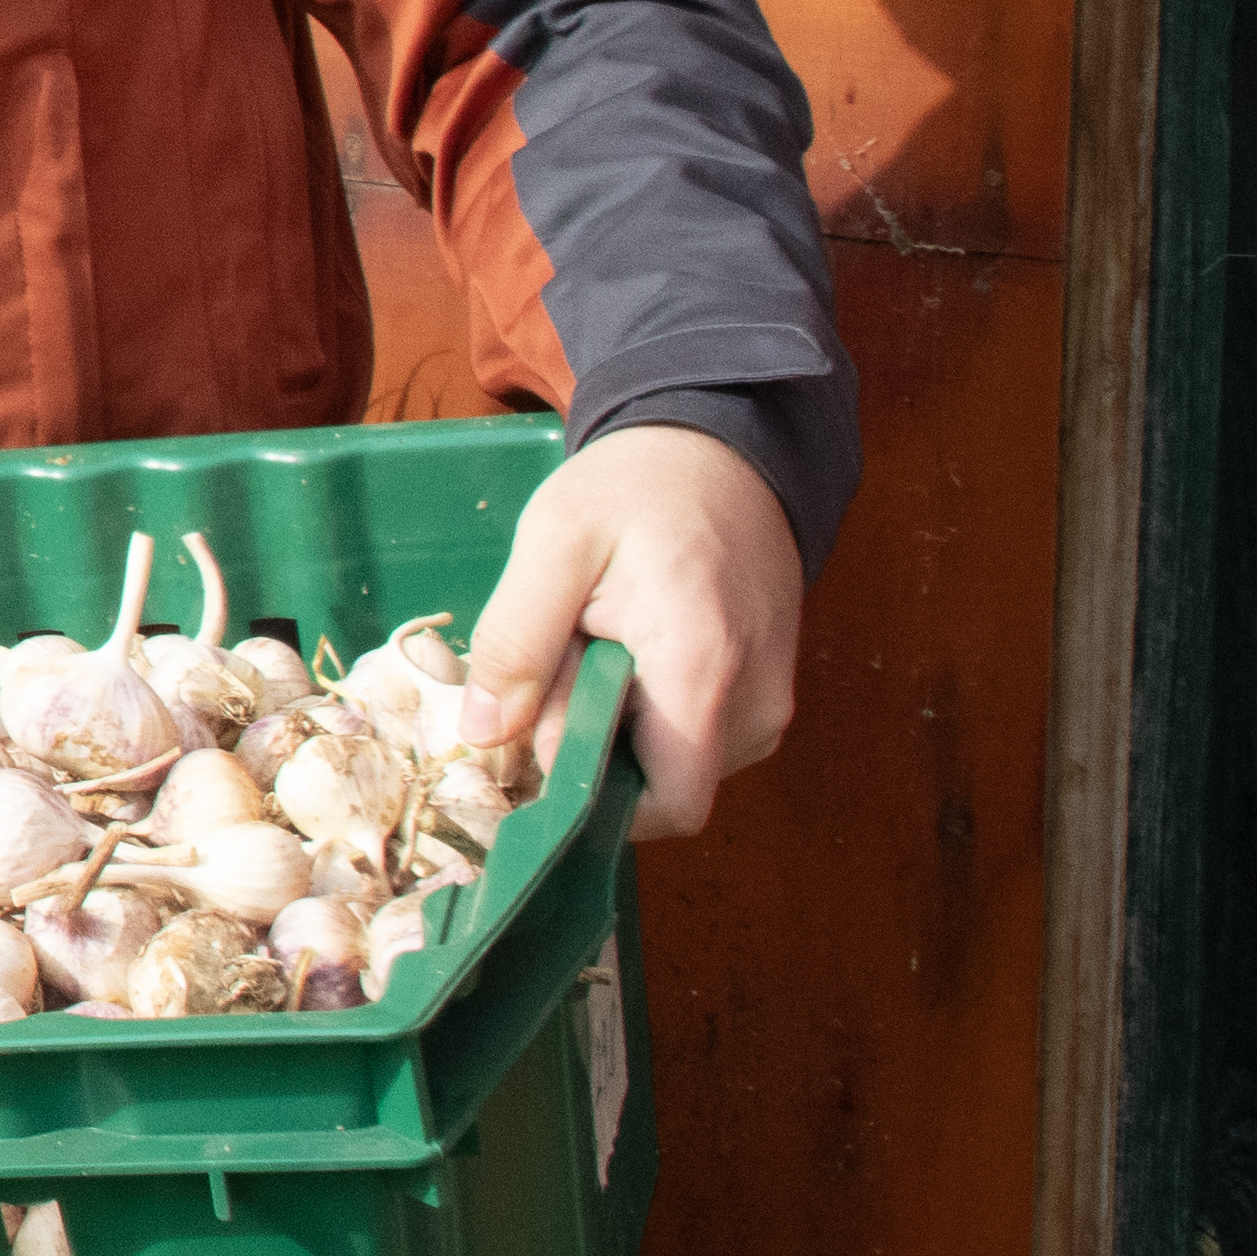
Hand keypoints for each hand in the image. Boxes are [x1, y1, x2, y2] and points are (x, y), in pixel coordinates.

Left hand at [467, 418, 803, 838]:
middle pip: (657, 787)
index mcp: (703, 670)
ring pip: (672, 767)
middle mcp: (756, 705)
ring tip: (598, 639)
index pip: (663, 806)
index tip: (534, 733)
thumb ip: (517, 641)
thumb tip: (486, 735)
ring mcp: (770, 705)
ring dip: (616, 726)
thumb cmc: (636, 491)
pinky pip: (694, 741)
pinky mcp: (765, 696)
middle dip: (591, 747)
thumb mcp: (554, 543)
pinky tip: (626, 647)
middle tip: (562, 658)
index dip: (588, 792)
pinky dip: (647, 712)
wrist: (720, 449)